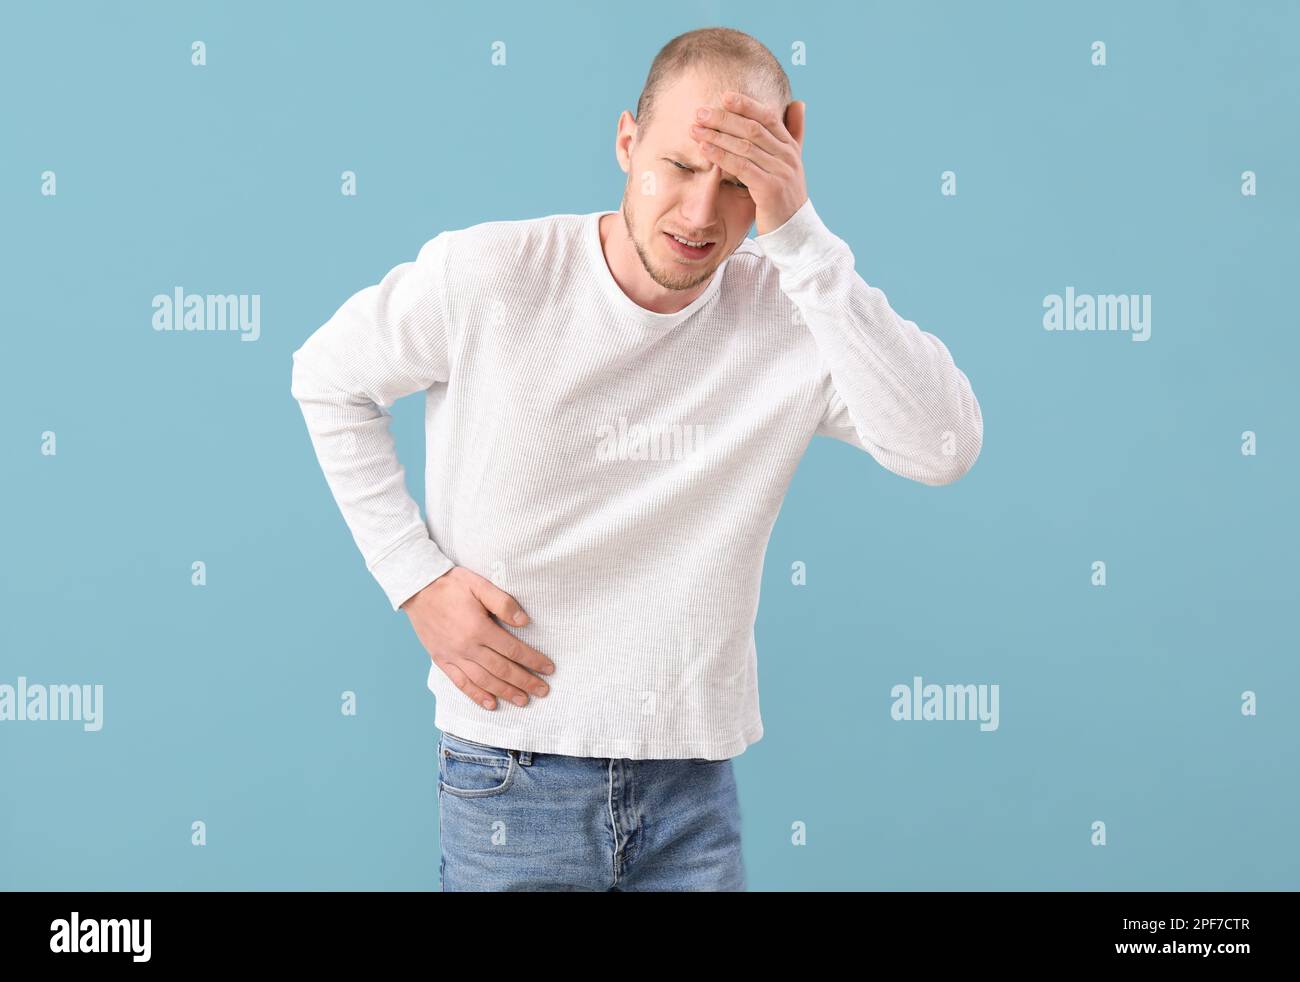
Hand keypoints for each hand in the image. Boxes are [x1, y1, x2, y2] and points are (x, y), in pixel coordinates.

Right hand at [401, 566, 553, 709]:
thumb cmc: (450, 584)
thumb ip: (502, 602)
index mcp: (479, 628)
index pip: (513, 649)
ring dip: (505, 692)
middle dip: (525, 681)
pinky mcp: (442, 660)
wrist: (416, 589)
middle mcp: (466, 647)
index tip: (549, 668)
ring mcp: (453, 656)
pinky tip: (490, 704)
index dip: (533, 660)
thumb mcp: (479, 584)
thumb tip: (524, 621)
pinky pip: (461, 683)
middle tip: (543, 690)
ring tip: (523, 700)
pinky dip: (476, 695)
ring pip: (483, 680)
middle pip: (502, 669)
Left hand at [691, 90, 807, 234]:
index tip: (723, 97)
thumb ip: (794, 133)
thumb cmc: (785, 196)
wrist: (794, 230)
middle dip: (724, 118)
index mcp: (791, 147)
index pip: (768, 117)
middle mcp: (788, 156)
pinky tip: (704, 149)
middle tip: (700, 112)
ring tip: (695, 129)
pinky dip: (720, 156)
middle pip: (752, 129)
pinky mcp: (769, 188)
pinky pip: (741, 167)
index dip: (746, 105)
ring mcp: (780, 172)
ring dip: (716, 136)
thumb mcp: (793, 163)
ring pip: (744, 146)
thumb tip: (799, 103)